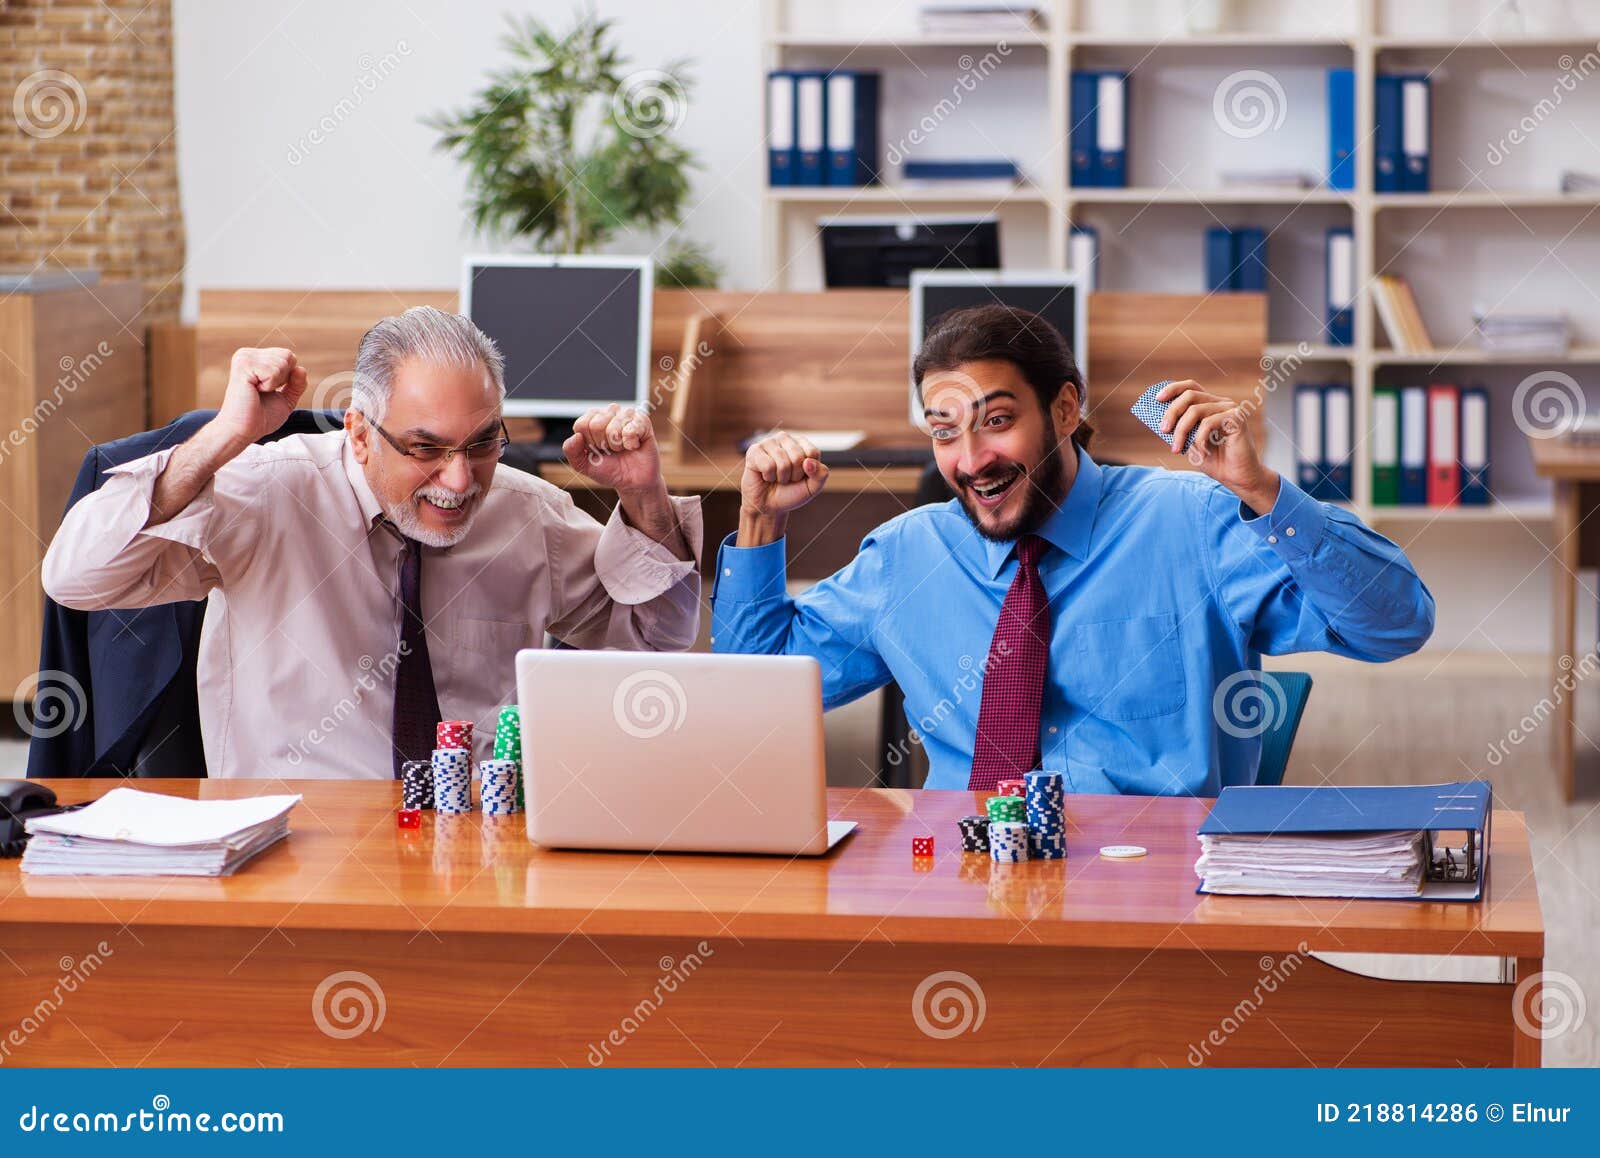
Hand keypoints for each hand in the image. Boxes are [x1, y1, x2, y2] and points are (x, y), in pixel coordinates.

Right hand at [214, 347, 307, 448]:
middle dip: (284, 379)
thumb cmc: (260, 417)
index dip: (288, 377)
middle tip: (263, 392)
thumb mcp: (286, 398)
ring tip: (257, 392)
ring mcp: (244, 358)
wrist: (242, 431)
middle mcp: (247, 354)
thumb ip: (297, 384)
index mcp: (256, 359)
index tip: (269, 390)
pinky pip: (274, 371)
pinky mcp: (243, 365)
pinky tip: (254, 391)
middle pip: (288, 356)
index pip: (289, 356)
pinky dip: (269, 386)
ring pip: (282, 363)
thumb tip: (301, 368)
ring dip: (275, 383)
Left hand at [563, 404, 661, 495]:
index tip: (597, 449)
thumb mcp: (584, 465)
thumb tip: (575, 436)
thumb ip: (572, 452)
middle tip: (611, 449)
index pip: (582, 425)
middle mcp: (609, 412)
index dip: (589, 443)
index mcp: (592, 418)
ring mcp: (626, 414)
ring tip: (623, 447)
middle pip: (596, 425)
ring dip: (617, 445)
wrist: (633, 482)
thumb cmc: (610, 469)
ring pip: (613, 429)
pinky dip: (631, 444)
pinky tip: (634, 445)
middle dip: (603, 444)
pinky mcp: (642, 420)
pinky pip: (631, 431)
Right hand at [740, 431, 828, 520]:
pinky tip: (765, 476)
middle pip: (798, 457)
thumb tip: (808, 462)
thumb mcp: (813, 487)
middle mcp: (784, 438)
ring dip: (781, 477)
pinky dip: (769, 476)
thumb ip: (820, 474)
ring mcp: (768, 443)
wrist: (769, 506)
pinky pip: (767, 465)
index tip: (801, 476)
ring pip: (782, 462)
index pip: (812, 453)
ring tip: (776, 478)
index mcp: (801, 443)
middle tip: (787, 479)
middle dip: (794, 475)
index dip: (808, 471)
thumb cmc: (791, 493)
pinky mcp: (754, 450)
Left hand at [1157, 379, 1280, 514]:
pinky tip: (1201, 451)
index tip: (1157, 399)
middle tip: (1163, 430)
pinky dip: (1199, 438)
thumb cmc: (1214, 460)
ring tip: (1176, 449)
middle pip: (1190, 395)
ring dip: (1181, 431)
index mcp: (1210, 405)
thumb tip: (1159, 421)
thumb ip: (1179, 429)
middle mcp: (1221, 403)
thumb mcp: (1190, 443)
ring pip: (1195, 411)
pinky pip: (1208, 423)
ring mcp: (1230, 409)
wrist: (1236, 477)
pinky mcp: (1237, 418)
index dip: (1173, 389)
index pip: (1190, 387)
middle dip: (1172, 412)